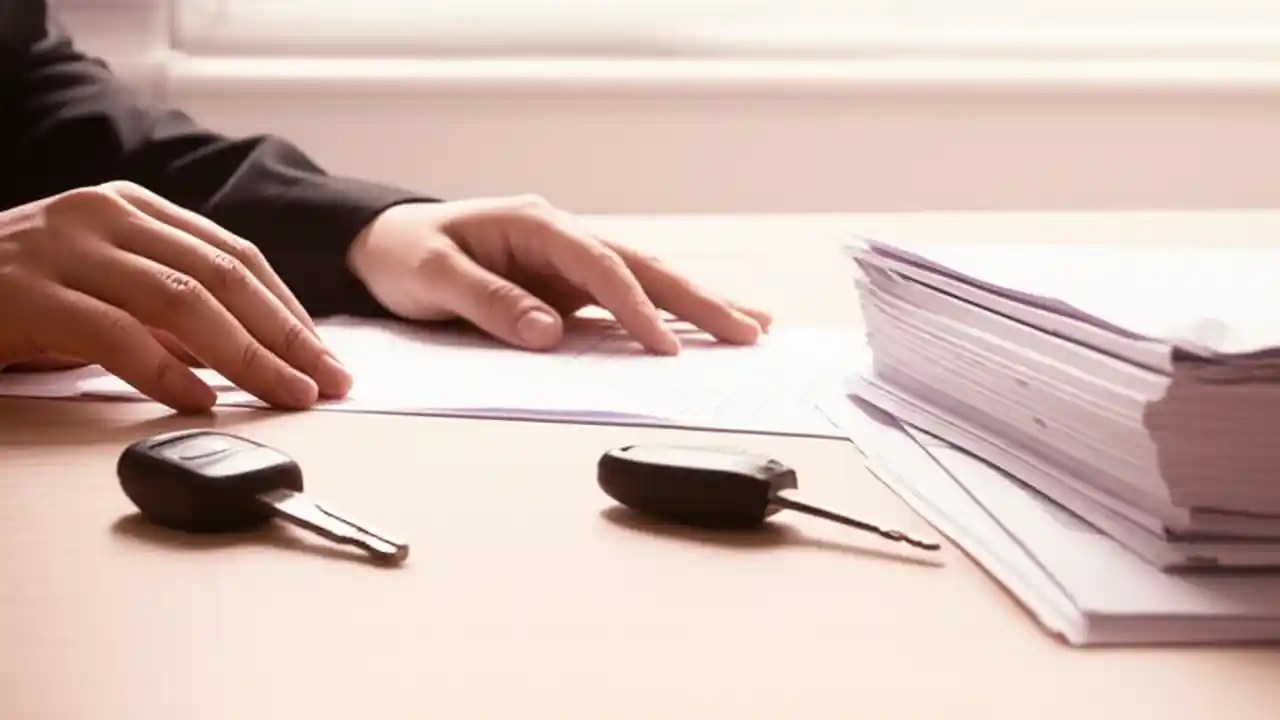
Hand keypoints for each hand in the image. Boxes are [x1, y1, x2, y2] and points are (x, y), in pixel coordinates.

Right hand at [0, 181, 352, 411]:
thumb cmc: (23, 294)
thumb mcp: (108, 285)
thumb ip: (173, 307)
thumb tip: (259, 354)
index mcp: (135, 209)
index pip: (237, 258)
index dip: (290, 311)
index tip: (327, 358)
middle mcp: (106, 215)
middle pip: (224, 277)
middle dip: (286, 336)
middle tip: (326, 383)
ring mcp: (67, 248)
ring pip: (183, 302)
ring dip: (247, 357)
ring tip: (285, 396)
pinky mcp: (29, 291)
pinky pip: (116, 334)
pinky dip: (166, 372)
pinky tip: (199, 401)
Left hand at [345, 195, 771, 353]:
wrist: (381, 243)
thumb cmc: (403, 252)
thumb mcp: (432, 275)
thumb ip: (488, 301)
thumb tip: (548, 334)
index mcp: (535, 225)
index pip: (600, 265)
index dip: (635, 306)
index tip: (664, 346)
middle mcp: (562, 239)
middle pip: (644, 266)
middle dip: (699, 299)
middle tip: (750, 329)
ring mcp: (567, 264)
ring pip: (646, 280)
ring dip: (697, 304)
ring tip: (752, 326)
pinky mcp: (565, 288)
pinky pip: (623, 301)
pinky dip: (664, 316)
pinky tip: (698, 333)